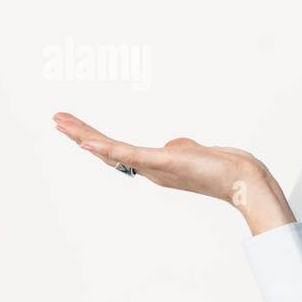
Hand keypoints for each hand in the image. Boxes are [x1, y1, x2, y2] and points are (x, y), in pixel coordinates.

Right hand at [51, 112, 294, 233]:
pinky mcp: (164, 163)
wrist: (244, 180)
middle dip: (81, 136)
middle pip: (109, 152)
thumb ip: (179, 148)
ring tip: (61, 123)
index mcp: (156, 167)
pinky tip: (87, 142)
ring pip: (113, 151)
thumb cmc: (224, 168)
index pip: (119, 153)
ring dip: (85, 137)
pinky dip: (108, 149)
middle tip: (56, 120)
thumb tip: (171, 144)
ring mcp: (156, 168)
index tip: (77, 130)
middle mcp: (151, 170)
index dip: (96, 143)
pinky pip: (131, 156)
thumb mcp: (195, 152)